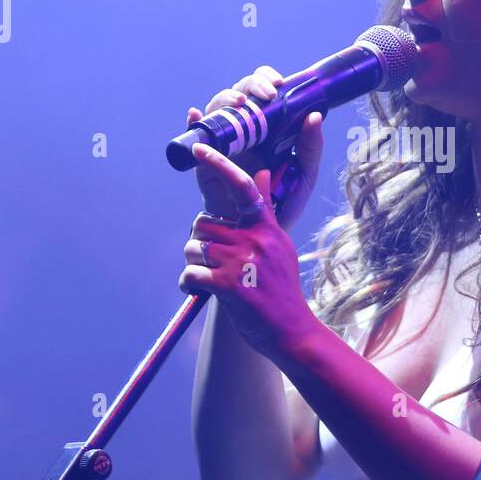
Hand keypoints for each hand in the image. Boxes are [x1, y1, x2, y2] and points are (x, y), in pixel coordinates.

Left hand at [180, 145, 321, 360]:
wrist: (292, 331)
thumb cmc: (281, 289)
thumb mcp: (279, 245)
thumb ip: (266, 210)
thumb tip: (263, 172)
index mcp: (267, 228)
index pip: (243, 186)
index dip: (218, 164)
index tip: (199, 148)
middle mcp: (255, 240)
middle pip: (203, 224)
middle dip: (199, 241)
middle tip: (211, 259)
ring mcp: (242, 262)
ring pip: (194, 247)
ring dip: (193, 263)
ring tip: (208, 277)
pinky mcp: (229, 286)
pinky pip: (190, 272)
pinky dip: (188, 283)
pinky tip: (199, 291)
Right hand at [188, 66, 323, 230]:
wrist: (260, 234)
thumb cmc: (283, 202)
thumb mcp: (305, 175)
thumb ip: (311, 147)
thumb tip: (315, 115)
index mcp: (266, 127)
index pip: (261, 92)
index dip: (265, 79)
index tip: (277, 84)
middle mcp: (243, 130)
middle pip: (239, 94)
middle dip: (250, 86)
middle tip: (266, 95)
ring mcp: (223, 144)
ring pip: (217, 111)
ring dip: (225, 100)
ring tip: (239, 104)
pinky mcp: (206, 162)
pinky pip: (196, 138)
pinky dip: (194, 123)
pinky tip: (196, 115)